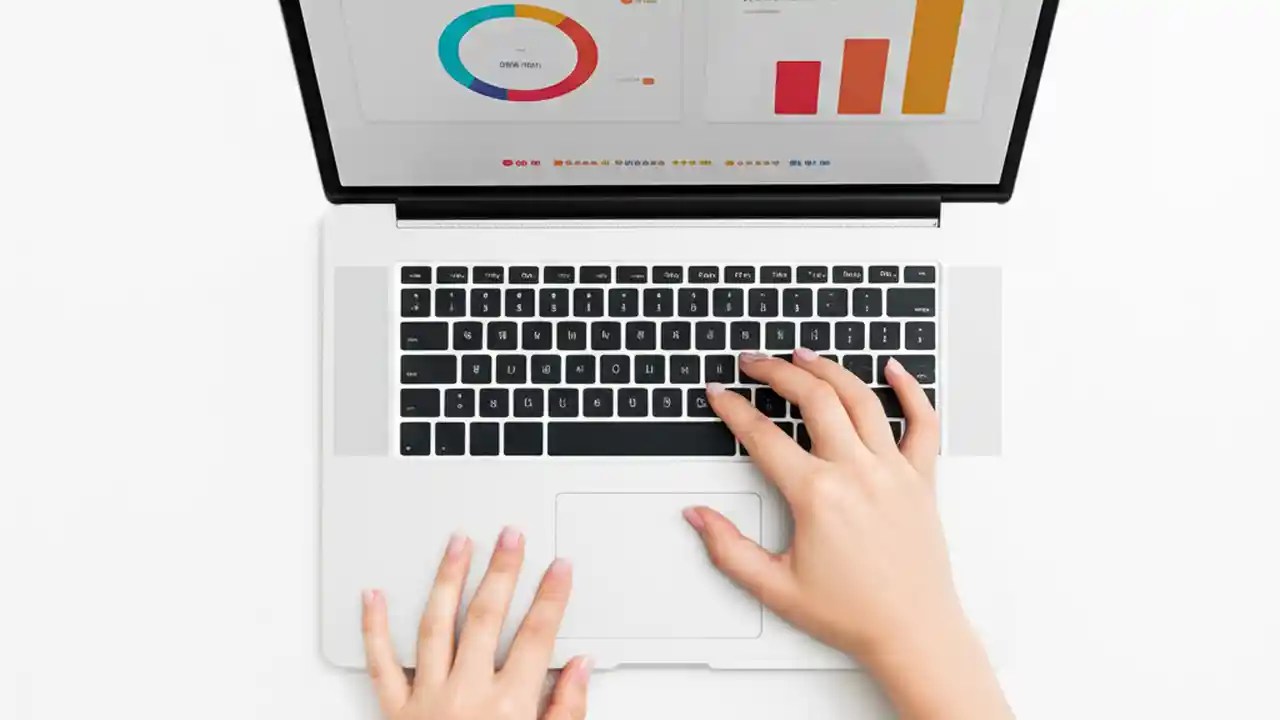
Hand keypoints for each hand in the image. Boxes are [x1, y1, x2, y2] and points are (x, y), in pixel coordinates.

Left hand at [361, 528, 591, 719]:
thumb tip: (580, 668)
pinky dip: (373, 628)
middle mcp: (466, 696)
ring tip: (457, 544)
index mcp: (509, 707)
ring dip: (448, 579)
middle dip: (503, 570)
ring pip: (437, 625)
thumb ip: (567, 712)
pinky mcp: (396, 713)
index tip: (559, 568)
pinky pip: (381, 664)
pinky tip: (373, 597)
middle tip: (510, 536)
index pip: (537, 636)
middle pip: (488, 617)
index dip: (552, 597)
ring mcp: (428, 701)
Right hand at [686, 349, 1009, 719]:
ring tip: (804, 355)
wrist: (914, 633)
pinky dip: (910, 390)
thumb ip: (728, 550)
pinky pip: (922, 422)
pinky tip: (894, 370)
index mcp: (817, 496)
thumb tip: (697, 517)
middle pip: (814, 399)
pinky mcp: (921, 479)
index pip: (763, 436)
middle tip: (755, 363)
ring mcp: (893, 471)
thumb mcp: (775, 588)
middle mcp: (857, 473)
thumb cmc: (852, 614)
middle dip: (777, 372)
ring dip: (829, 369)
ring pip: (861, 399)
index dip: (734, 410)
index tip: (720, 395)